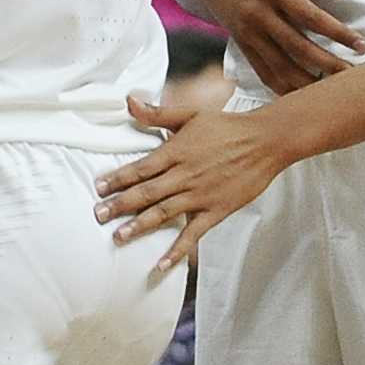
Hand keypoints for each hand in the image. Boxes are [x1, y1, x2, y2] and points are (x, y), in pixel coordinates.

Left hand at [95, 94, 289, 275]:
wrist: (265, 141)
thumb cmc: (227, 126)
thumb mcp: (189, 115)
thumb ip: (157, 113)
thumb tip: (129, 101)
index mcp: (176, 152)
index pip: (140, 168)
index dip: (117, 179)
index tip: (99, 189)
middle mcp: (184, 175)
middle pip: (146, 193)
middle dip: (119, 205)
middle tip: (98, 215)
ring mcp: (200, 195)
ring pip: (163, 213)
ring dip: (139, 226)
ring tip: (118, 236)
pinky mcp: (216, 210)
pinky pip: (193, 234)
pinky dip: (177, 250)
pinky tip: (161, 264)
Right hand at [182, 0, 364, 95]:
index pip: (311, 17)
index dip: (338, 33)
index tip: (360, 45)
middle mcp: (259, 14)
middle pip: (298, 46)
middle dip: (327, 63)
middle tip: (352, 75)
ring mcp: (247, 31)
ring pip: (279, 64)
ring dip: (305, 80)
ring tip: (328, 92)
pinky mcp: (239, 41)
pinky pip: (260, 68)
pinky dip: (278, 84)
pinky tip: (296, 94)